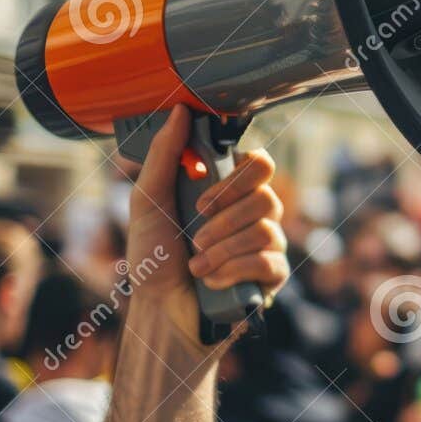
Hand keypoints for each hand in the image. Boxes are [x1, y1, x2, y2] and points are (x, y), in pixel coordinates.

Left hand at [128, 105, 289, 312]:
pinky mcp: (273, 276)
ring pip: (266, 230)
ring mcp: (267, 245)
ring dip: (223, 249)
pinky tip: (211, 281)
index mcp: (230, 191)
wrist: (161, 311)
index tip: (203, 198)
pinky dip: (233, 270)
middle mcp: (254, 214)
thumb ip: (164, 154)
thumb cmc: (154, 258)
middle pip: (267, 196)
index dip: (238, 178)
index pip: (260, 164)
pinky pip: (269, 261)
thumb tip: (181, 111)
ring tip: (196, 265)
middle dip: (225, 219)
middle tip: (195, 233)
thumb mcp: (147, 201)